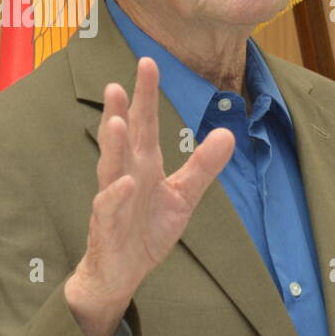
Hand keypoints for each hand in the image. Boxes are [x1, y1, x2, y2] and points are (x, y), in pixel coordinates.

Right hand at [65, 57, 234, 335]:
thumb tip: (227, 133)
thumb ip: (203, 166)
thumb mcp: (183, 196)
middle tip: (118, 81)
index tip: (149, 62)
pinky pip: (109, 210)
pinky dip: (116, 197)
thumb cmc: (146, 229)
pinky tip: (124, 183)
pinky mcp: (107, 228)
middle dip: (122, 111)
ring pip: (110, 170)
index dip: (147, 96)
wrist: (120, 273)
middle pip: (125, 140)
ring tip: (116, 122)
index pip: (146, 125)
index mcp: (144, 166)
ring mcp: (113, 201)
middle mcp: (126, 176)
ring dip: (113, 147)